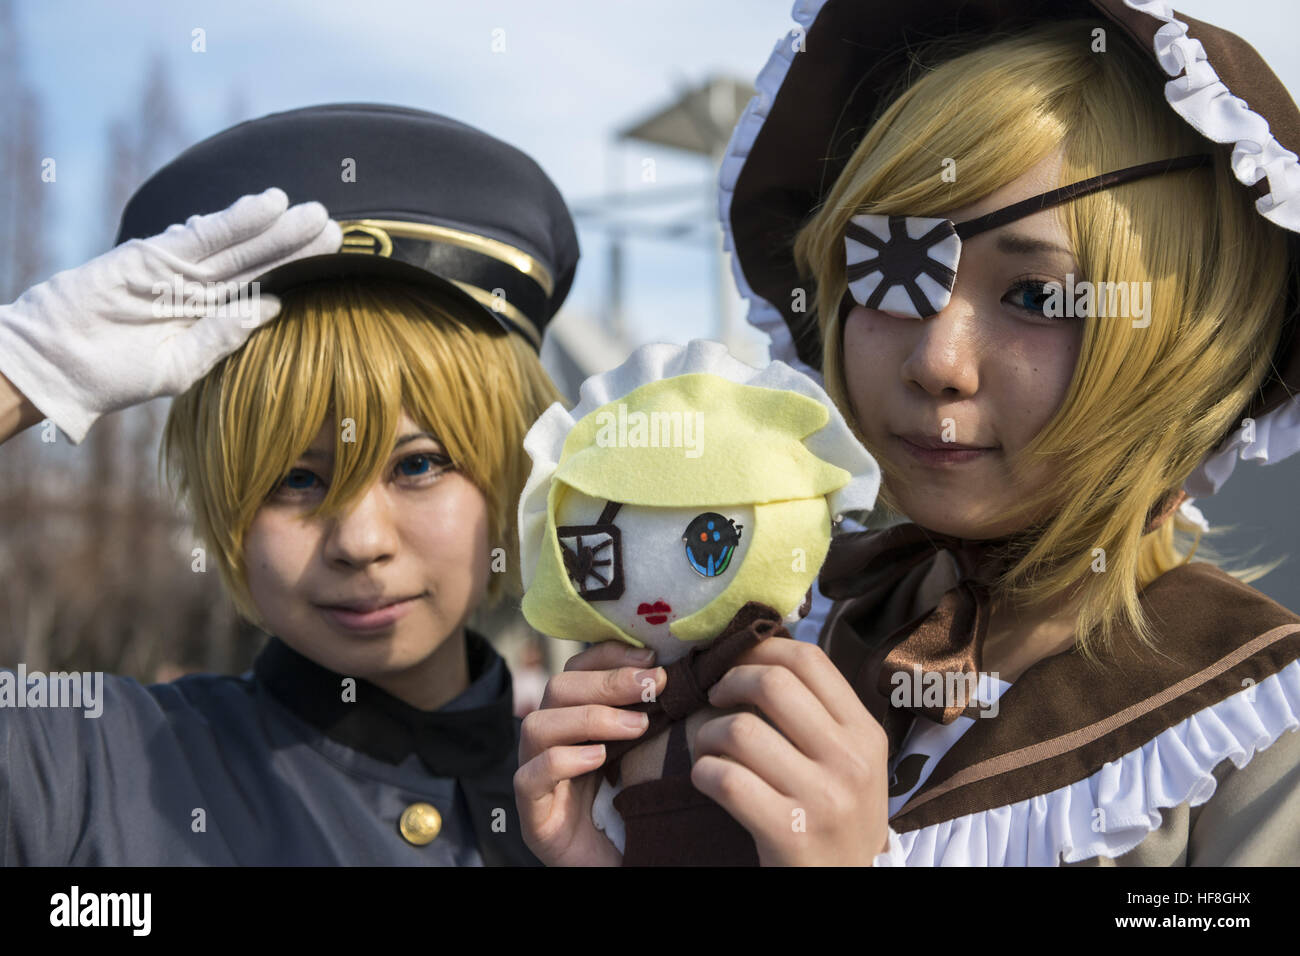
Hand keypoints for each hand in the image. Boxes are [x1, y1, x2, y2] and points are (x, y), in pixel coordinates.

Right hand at [0, 187, 340, 443]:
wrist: (58, 365)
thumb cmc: (116, 376)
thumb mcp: (181, 367)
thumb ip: (225, 337)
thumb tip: (273, 307)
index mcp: (212, 319)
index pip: (266, 292)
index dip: (299, 277)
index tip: (339, 266)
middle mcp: (203, 290)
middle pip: (261, 263)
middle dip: (298, 246)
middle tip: (338, 230)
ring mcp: (181, 269)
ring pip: (240, 244)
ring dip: (276, 227)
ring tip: (315, 214)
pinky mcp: (155, 253)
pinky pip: (203, 233)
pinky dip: (236, 218)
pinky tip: (269, 204)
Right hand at [514, 641, 665, 865]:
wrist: (624, 867)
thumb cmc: (637, 810)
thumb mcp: (646, 754)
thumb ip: (651, 715)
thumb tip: (677, 672)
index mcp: (574, 721)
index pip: (577, 669)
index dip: (609, 655)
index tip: (652, 658)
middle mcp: (549, 743)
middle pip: (558, 688)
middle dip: (608, 682)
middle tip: (653, 687)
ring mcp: (535, 778)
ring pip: (537, 725)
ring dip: (590, 717)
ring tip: (635, 727)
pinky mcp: (533, 816)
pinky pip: (529, 777)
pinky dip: (564, 761)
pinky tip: (598, 758)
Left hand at [692, 639, 890, 864]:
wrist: (844, 885)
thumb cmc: (837, 816)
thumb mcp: (851, 761)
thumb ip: (818, 712)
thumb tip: (759, 653)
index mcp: (866, 734)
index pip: (810, 661)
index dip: (762, 648)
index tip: (737, 660)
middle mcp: (850, 761)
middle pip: (772, 684)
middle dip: (729, 682)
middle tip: (716, 698)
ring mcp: (822, 799)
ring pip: (740, 730)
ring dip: (708, 733)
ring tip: (710, 747)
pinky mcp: (789, 833)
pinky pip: (725, 779)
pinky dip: (703, 772)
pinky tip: (708, 778)